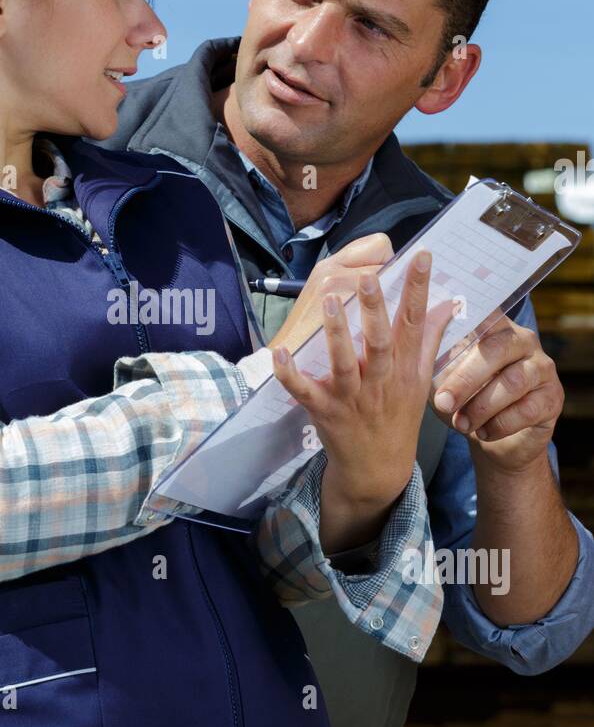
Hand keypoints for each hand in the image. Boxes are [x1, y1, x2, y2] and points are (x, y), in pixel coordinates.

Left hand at [271, 251, 454, 513]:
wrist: (377, 471)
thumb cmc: (397, 417)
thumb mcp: (421, 381)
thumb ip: (430, 341)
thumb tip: (448, 304)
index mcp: (405, 370)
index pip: (415, 324)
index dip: (418, 289)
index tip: (422, 256)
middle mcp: (380, 382)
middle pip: (379, 342)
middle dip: (375, 310)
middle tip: (369, 277)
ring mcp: (351, 397)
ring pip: (344, 363)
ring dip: (336, 334)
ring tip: (330, 300)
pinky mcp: (325, 412)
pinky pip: (304, 392)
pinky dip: (290, 375)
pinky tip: (278, 353)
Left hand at [431, 314, 564, 472]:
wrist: (491, 438)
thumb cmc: (464, 401)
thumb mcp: (443, 382)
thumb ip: (436, 365)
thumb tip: (421, 353)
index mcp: (493, 328)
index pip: (484, 313)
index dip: (468, 314)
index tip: (450, 312)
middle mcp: (522, 341)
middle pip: (496, 350)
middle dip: (465, 379)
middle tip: (443, 403)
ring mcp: (541, 368)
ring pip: (513, 382)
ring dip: (481, 408)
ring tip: (461, 424)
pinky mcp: (552, 398)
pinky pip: (527, 410)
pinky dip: (499, 425)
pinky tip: (483, 432)